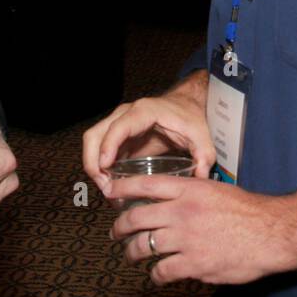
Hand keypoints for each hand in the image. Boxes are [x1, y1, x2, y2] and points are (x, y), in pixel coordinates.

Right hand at [80, 70, 214, 200]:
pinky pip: (101, 150)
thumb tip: (200, 179)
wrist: (185, 105)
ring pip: (92, 143)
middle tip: (105, 187)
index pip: (119, 127)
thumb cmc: (190, 117)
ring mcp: (118, 124)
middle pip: (95, 134)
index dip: (108, 146)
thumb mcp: (202, 136)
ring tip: (107, 191)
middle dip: (93, 162)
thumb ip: (204, 156)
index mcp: (144, 112)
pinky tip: (112, 186)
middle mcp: (125, 115)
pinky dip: (100, 168)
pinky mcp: (118, 137)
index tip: (105, 166)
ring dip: (93, 167)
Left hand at [108, 182, 296, 284]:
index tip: (109, 192)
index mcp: (188, 190)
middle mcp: (181, 212)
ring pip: (144, 246)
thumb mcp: (216, 190)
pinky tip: (157, 275)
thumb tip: (173, 200)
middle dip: (119, 227)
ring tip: (131, 255)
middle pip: (135, 218)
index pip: (144, 184)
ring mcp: (185, 239)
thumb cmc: (248, 211)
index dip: (122, 188)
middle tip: (114, 232)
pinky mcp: (193, 264)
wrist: (272, 233)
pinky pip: (162, 270)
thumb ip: (191, 194)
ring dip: (133, 252)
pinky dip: (156, 275)